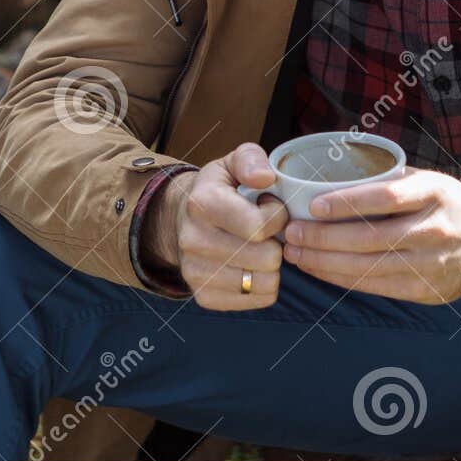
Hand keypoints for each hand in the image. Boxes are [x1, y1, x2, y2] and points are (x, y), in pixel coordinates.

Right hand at [144, 143, 288, 309]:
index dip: (278, 216)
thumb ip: (251, 160)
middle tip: (265, 231)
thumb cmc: (219, 190)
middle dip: (277, 243)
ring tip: (258, 247)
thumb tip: (265, 178)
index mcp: (202, 203)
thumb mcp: (232, 163)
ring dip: (272, 265)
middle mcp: (193, 241)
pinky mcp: (204, 296)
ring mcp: (195, 273)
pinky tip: (251, 265)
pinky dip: (264, 285)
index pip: (260, 226)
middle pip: (267, 258)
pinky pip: (259, 300)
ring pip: (266, 283)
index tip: (270, 206)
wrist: (182, 220)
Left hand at [281, 168, 460, 303]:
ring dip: (325, 262)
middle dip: (324, 238)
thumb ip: (387, 181)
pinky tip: (319, 270)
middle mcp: (434, 230)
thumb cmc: (446, 204)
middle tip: (291, 232)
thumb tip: (330, 178)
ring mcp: (431, 264)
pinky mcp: (424, 291)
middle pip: (371, 238)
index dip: (348, 202)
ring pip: (368, 268)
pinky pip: (375, 286)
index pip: (388, 198)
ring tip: (296, 253)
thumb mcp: (426, 180)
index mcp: (433, 193)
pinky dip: (342, 279)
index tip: (313, 205)